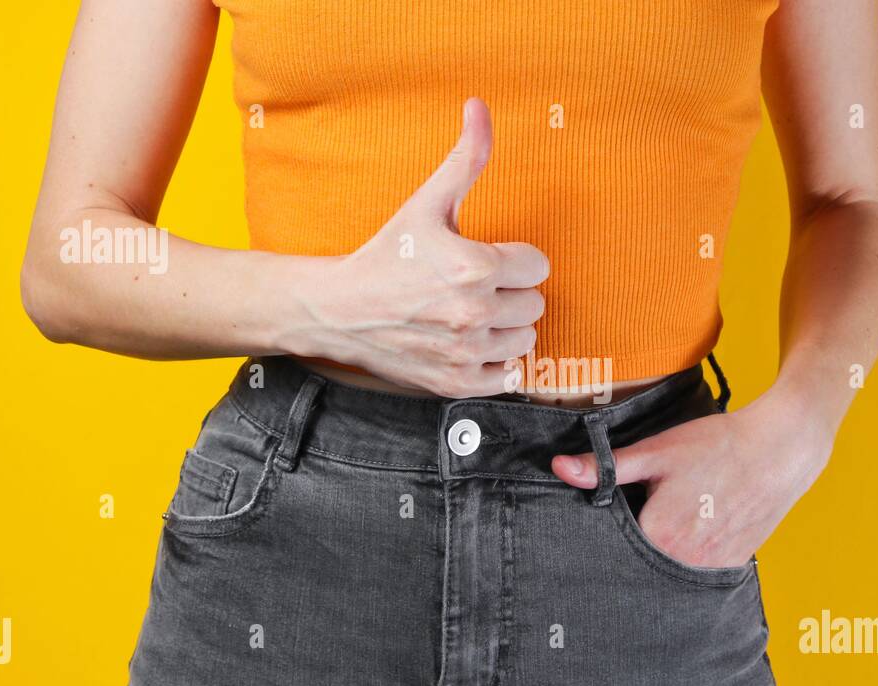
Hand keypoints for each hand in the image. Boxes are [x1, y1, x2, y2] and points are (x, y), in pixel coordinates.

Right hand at [283, 98, 549, 397]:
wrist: (338, 311)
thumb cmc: (386, 255)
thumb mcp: (426, 204)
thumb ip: (465, 160)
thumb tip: (480, 108)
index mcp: (474, 267)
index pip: (538, 266)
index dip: (514, 260)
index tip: (486, 259)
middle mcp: (474, 314)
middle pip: (535, 303)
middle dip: (511, 293)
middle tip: (475, 287)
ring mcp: (465, 353)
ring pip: (526, 339)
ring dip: (506, 328)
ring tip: (473, 315)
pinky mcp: (456, 384)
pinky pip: (508, 376)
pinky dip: (494, 363)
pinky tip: (469, 344)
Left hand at [551, 394, 834, 567]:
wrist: (781, 449)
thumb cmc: (716, 445)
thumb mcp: (655, 451)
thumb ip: (606, 467)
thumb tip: (558, 468)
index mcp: (657, 536)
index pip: (611, 545)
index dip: (606, 529)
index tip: (609, 514)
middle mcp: (682, 563)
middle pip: (639, 561)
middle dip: (632, 543)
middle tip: (649, 508)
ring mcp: (710, 569)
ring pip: (667, 568)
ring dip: (660, 552)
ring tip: (675, 517)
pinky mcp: (730, 568)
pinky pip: (695, 571)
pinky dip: (687, 556)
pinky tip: (697, 527)